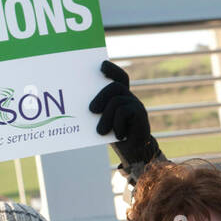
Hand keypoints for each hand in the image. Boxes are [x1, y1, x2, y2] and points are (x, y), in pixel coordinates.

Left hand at [88, 60, 159, 176]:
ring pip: (117, 100)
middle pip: (115, 86)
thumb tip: (79, 108)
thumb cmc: (114, 136)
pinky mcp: (141, 115)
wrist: (133, 154)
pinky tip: (117, 136)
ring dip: (105, 117)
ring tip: (100, 132)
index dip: (112, 70)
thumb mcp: (103, 122)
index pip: (119, 77)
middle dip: (101, 96)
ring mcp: (136, 105)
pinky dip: (116, 125)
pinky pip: (123, 112)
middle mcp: (130, 98)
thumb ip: (96, 112)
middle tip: (90, 110)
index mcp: (121, 97)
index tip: (101, 66)